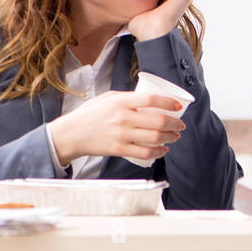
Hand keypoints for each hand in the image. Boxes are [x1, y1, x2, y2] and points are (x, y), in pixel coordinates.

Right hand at [49, 90, 185, 166]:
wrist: (71, 134)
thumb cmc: (90, 114)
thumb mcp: (108, 98)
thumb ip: (128, 98)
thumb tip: (151, 100)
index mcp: (121, 101)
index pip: (151, 99)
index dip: (169, 102)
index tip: (178, 106)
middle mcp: (122, 118)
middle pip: (158, 120)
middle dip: (175, 123)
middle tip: (180, 125)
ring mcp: (121, 135)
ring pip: (155, 137)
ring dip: (170, 137)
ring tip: (175, 136)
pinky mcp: (119, 149)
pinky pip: (144, 152)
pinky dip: (158, 152)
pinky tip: (163, 150)